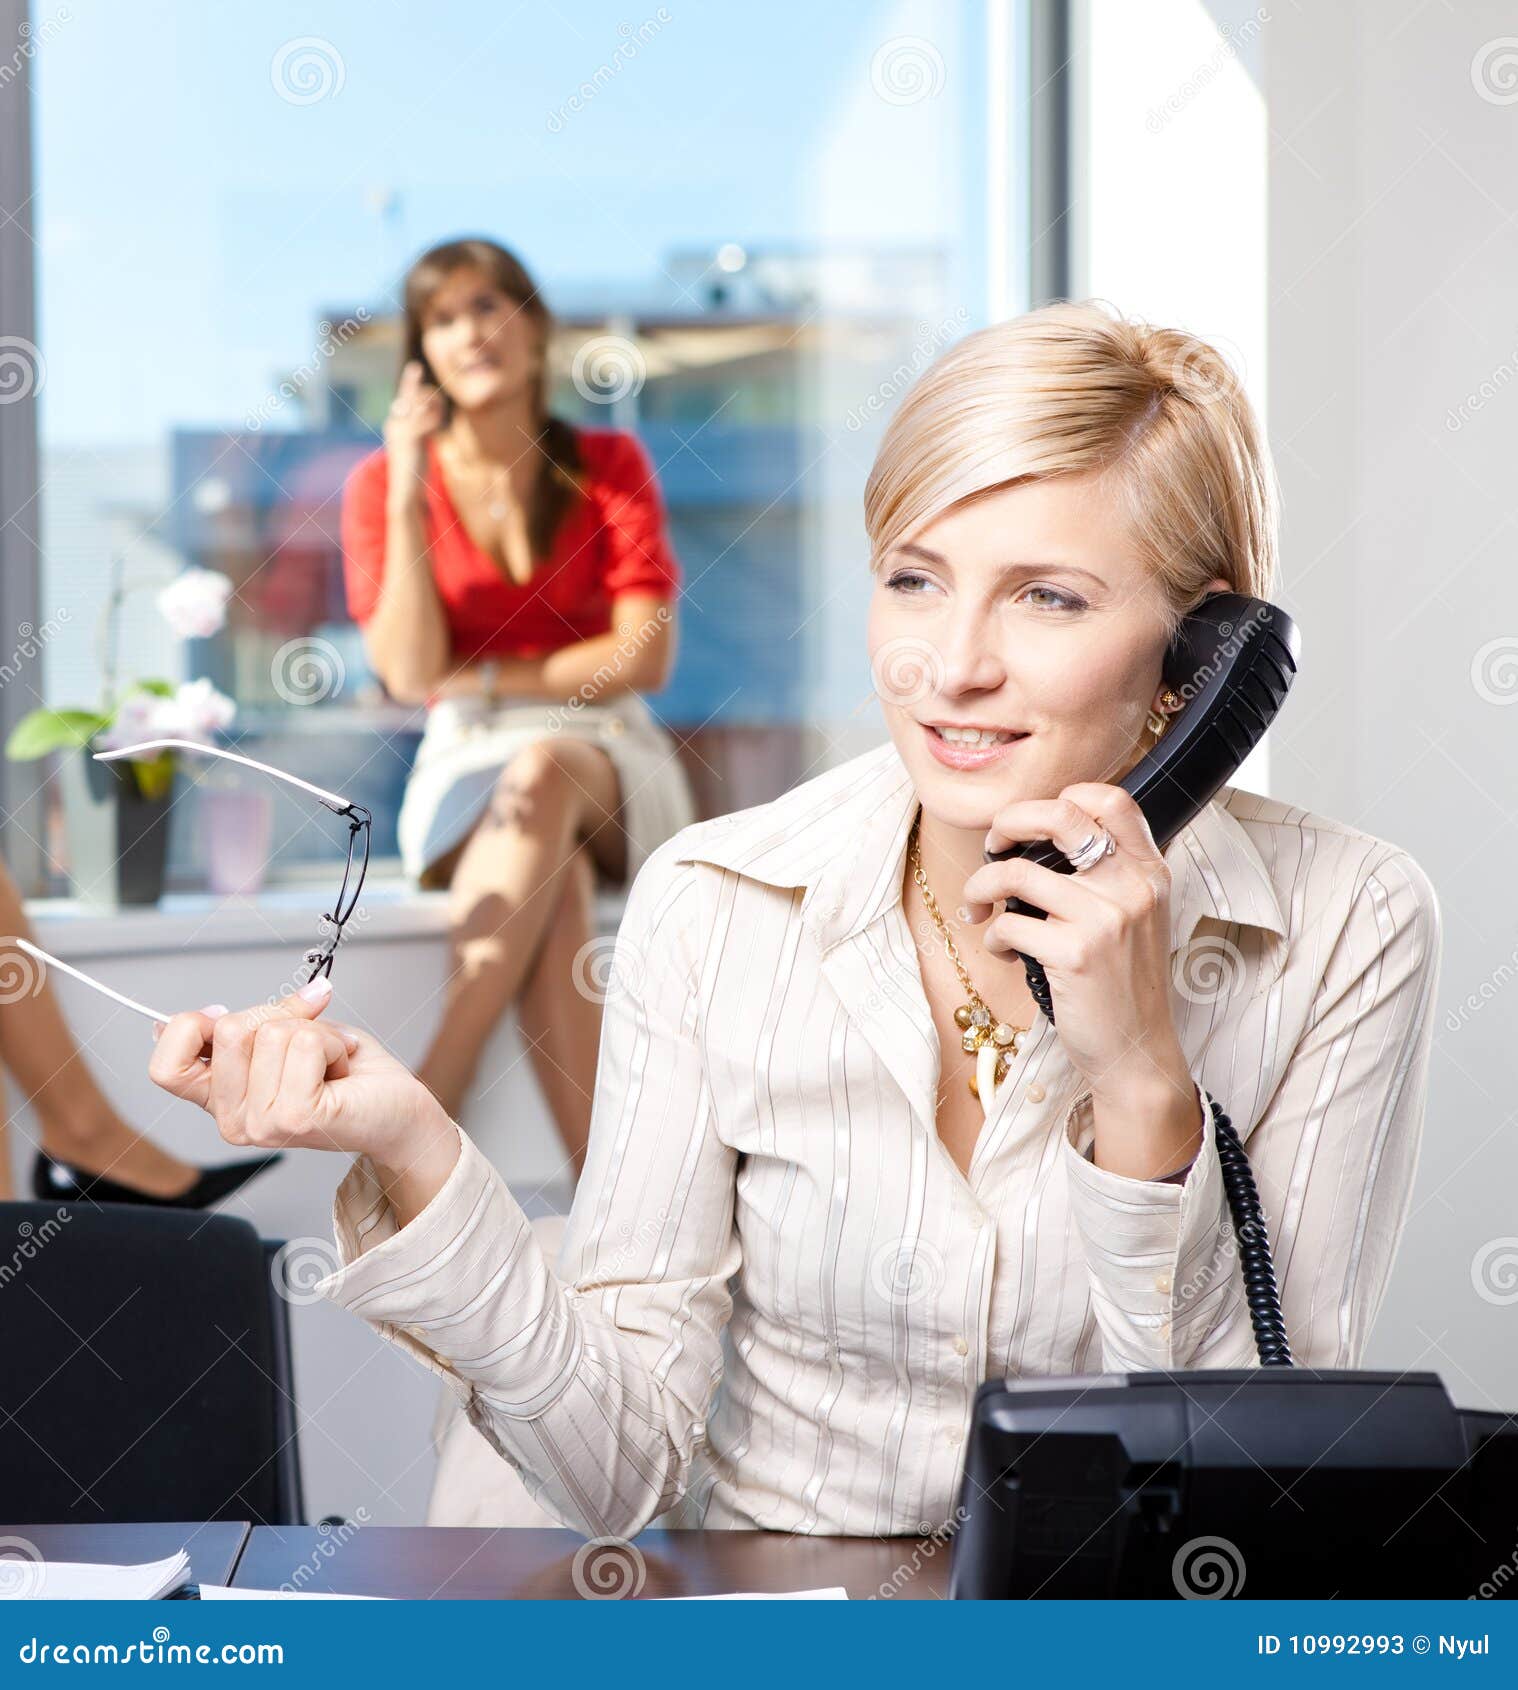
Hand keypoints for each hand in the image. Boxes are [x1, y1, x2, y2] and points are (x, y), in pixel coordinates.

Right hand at [148, 978, 455, 1184]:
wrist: (401, 1112)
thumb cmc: (350, 1075)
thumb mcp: (288, 1036)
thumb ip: (248, 1026)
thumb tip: (209, 1009)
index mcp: (222, 1102)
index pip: (164, 1065)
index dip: (190, 1026)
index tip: (229, 1016)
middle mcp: (233, 1122)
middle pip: (227, 1029)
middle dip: (280, 1015)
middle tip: (311, 1043)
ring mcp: (261, 1125)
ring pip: (270, 1031)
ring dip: (315, 1031)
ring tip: (331, 1061)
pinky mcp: (295, 1118)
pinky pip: (302, 1042)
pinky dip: (331, 1041)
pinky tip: (342, 1069)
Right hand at [383, 360, 444, 483]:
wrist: (404, 491)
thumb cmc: (413, 469)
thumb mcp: (418, 444)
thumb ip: (422, 428)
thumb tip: (431, 414)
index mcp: (394, 423)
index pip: (403, 397)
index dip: (410, 382)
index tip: (415, 368)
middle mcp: (394, 423)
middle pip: (413, 397)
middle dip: (430, 397)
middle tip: (441, 408)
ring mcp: (400, 430)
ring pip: (421, 406)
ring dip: (435, 408)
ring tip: (440, 419)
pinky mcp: (409, 439)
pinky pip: (426, 420)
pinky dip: (435, 419)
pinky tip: (440, 425)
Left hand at [962, 783, 1190, 1109]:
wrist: (1137, 1052)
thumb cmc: (1123, 984)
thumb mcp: (1135, 917)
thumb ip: (1107, 875)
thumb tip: (1041, 832)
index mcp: (1149, 871)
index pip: (1111, 799)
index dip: (1062, 798)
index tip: (1033, 826)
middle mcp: (1132, 887)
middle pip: (1058, 815)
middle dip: (1008, 821)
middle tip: (993, 845)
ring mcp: (1104, 920)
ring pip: (1015, 873)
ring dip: (981, 889)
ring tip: (980, 910)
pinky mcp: (1075, 954)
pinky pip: (1008, 926)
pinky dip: (994, 937)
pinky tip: (1005, 952)